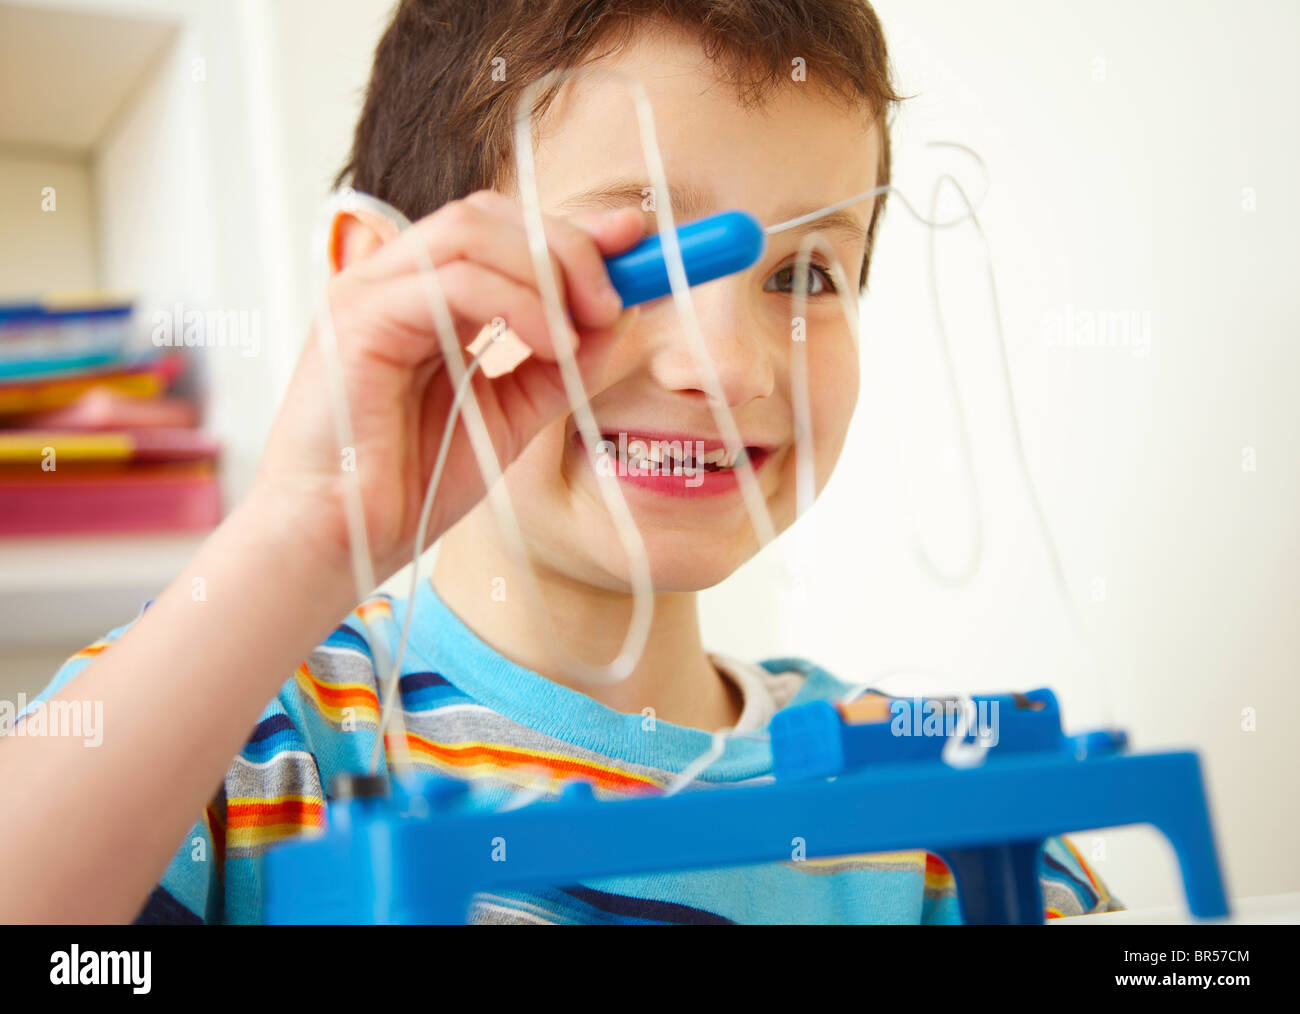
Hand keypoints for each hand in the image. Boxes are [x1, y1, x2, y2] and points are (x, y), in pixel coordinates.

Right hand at [251, 189, 644, 585]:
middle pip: (490, 217)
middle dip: (567, 246)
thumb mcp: (512, 414)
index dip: (573, 232)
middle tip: (615, 301)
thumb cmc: (412, 484)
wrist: (344, 541)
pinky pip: (451, 282)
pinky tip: (551, 345)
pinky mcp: (357, 318)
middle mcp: (394, 280)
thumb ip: (560, 363)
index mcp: (426, 297)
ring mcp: (369, 291)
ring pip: (471, 232)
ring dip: (547, 270)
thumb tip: (621, 311)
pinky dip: (515, 304)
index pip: (503, 232)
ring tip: (585, 328)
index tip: (635, 241)